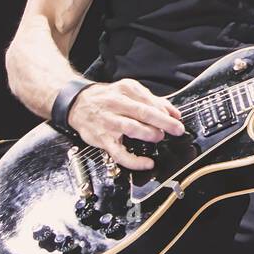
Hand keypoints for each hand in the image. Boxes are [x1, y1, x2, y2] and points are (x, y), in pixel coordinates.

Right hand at [67, 78, 184, 170]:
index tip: (177, 118)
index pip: (149, 100)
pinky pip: (119, 153)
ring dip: (149, 134)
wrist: (77, 103)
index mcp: (125, 90)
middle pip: (143, 113)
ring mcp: (108, 122)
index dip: (165, 111)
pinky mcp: (102, 139)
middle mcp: (116, 104)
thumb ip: (152, 100)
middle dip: (164, 122)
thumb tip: (174, 113)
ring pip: (132, 129)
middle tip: (176, 129)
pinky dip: (134, 161)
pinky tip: (147, 163)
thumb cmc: (107, 98)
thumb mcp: (128, 91)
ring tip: (159, 137)